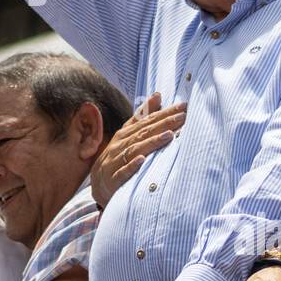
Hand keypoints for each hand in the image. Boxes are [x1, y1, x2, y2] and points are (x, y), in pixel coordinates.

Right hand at [90, 93, 185, 208]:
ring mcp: (115, 162)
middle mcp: (119, 145)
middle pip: (143, 133)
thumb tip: (157, 96)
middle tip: (182, 117)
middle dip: (163, 124)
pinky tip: (142, 160)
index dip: (164, 113)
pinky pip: (122, 171)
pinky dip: (132, 166)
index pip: (147, 121)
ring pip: (134, 149)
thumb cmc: (116, 157)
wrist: (98, 184)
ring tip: (168, 135)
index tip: (182, 107)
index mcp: (124, 134)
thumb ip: (141, 117)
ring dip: (151, 142)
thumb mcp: (127, 135)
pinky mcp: (112, 179)